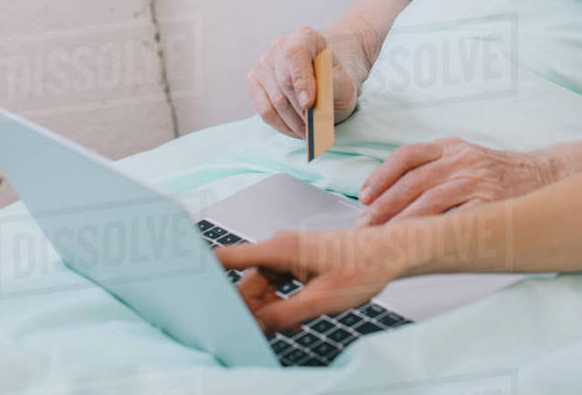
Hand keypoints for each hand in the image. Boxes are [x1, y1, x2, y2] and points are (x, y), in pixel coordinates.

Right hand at [215, 228, 405, 334]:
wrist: (393, 253)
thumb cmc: (365, 266)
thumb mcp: (321, 300)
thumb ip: (283, 315)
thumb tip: (254, 327)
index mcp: (280, 248)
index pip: (227, 258)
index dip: (203, 272)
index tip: (187, 288)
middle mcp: (281, 246)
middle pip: (246, 282)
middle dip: (247, 310)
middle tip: (252, 335)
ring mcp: (291, 254)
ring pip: (263, 287)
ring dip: (267, 310)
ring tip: (285, 330)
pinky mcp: (301, 261)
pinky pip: (278, 285)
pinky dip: (280, 304)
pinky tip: (294, 321)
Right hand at [247, 27, 356, 137]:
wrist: (328, 79)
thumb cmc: (336, 81)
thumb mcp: (344, 84)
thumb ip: (330, 89)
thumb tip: (307, 104)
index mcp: (304, 37)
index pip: (296, 54)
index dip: (301, 80)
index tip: (310, 104)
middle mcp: (279, 46)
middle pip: (285, 82)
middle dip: (301, 110)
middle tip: (316, 128)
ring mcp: (264, 64)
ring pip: (275, 100)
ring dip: (294, 122)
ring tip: (310, 134)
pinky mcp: (254, 83)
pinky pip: (264, 110)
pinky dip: (282, 125)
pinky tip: (296, 131)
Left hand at [357, 137, 555, 225]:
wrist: (544, 176)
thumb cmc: (496, 173)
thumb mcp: (464, 157)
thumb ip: (432, 166)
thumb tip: (387, 192)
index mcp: (452, 146)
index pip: (408, 155)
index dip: (382, 174)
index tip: (364, 196)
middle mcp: (464, 159)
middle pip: (415, 180)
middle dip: (385, 204)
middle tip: (366, 224)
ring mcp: (479, 181)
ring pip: (432, 200)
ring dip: (403, 221)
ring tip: (385, 237)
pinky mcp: (493, 203)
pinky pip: (458, 219)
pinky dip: (435, 231)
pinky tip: (420, 243)